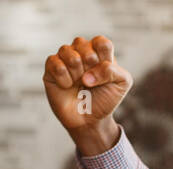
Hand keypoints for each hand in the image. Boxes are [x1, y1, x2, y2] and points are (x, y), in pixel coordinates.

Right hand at [42, 35, 131, 152]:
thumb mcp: (121, 84)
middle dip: (90, 67)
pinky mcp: (51, 69)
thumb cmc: (105, 100)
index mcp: (100, 52)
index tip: (104, 73)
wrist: (89, 121)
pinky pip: (54, 63)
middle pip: (82, 44)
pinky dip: (64, 78)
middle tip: (90, 82)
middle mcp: (81, 52)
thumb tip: (87, 75)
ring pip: (67, 51)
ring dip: (76, 72)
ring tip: (79, 84)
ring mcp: (65, 59)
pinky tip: (67, 86)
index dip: (103, 58)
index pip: (101, 42)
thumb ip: (113, 71)